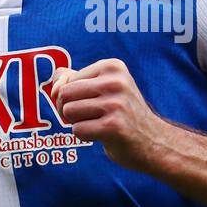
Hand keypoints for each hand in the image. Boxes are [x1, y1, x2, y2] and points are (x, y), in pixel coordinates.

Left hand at [49, 58, 166, 170]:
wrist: (152, 140)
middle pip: (64, 94)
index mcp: (112, 67)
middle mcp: (115, 82)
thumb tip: (54, 85)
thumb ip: (72, 79)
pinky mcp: (114, 126)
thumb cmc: (121, 113)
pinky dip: (85, 136)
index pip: (67, 80)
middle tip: (91, 116)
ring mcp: (116, 104)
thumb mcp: (101, 87)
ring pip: (68, 112)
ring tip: (99, 123)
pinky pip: (78, 130)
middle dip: (69, 110)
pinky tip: (103, 135)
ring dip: (78, 123)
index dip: (71, 96)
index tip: (92, 102)